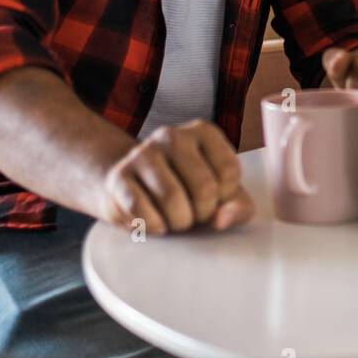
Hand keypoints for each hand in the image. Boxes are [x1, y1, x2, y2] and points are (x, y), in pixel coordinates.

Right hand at [96, 119, 254, 234]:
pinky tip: (155, 221)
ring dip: (179, 222)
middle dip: (202, 214)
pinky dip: (153, 226)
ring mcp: (143, 153)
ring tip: (175, 218)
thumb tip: (222, 219)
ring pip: (172, 199)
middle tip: (193, 213)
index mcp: (203, 132)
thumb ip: (239, 207)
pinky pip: (141, 210)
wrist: (134, 186)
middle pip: (205, 188)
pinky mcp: (118, 176)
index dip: (225, 197)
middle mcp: (172, 136)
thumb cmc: (188, 190)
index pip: (230, 172)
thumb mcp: (223, 195)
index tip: (213, 197)